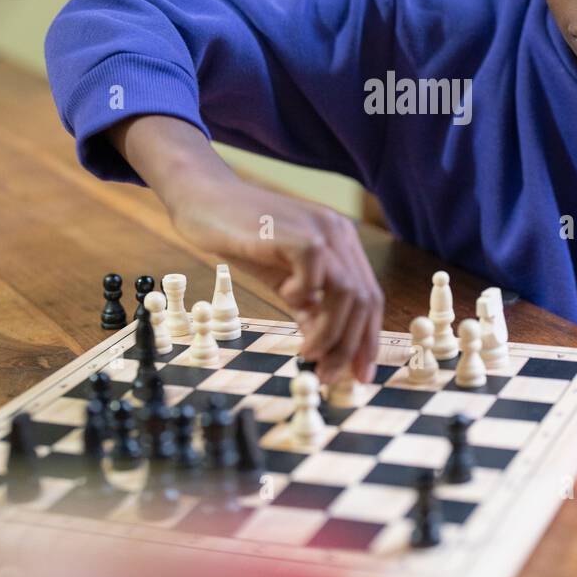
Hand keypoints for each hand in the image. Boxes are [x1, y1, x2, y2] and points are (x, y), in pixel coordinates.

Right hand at [169, 177, 383, 384]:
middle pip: (365, 300)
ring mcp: (322, 230)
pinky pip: (315, 276)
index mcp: (342, 245)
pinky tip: (285, 297)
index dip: (367, 339)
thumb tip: (324, 350)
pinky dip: (303, 296)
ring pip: (347, 293)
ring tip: (308, 351)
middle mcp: (340, 235)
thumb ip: (307, 310)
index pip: (370, 298)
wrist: (206, 201)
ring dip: (330, 332)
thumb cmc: (243, 240)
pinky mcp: (297, 233)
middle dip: (350, 345)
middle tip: (329, 375)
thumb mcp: (284, 281)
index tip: (359, 375)